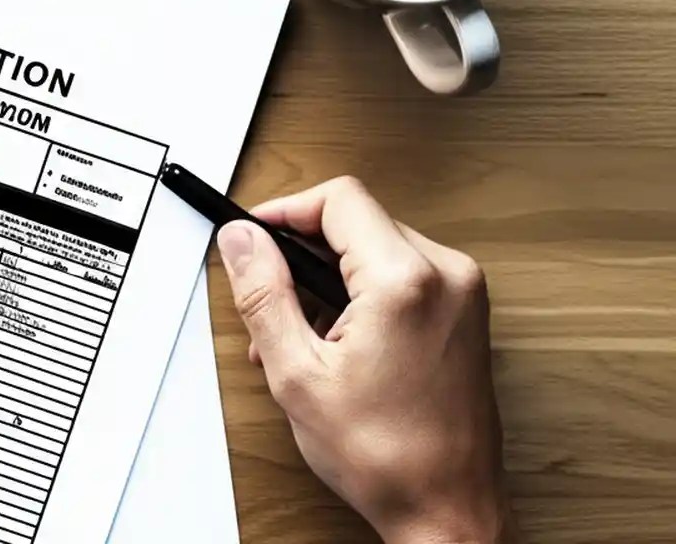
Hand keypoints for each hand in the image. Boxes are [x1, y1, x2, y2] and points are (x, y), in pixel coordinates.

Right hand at [218, 177, 512, 543]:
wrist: (448, 509)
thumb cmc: (386, 456)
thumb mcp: (298, 373)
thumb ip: (264, 294)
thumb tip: (242, 240)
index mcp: (406, 281)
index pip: (338, 199)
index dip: (286, 210)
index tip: (254, 233)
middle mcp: (446, 274)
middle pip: (358, 220)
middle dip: (304, 252)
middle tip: (268, 295)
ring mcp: (463, 293)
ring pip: (378, 247)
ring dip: (330, 277)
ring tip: (298, 334)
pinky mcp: (465, 312)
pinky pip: (403, 275)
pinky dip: (362, 294)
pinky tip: (334, 340)